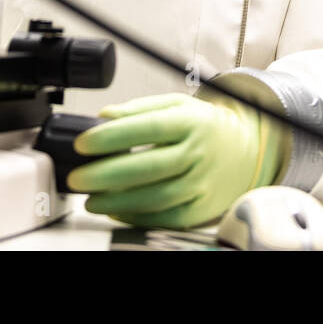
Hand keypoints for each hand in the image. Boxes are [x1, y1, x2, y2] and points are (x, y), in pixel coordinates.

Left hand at [66, 93, 284, 229]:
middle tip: (77, 178)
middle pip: (147, 167)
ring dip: (116, 201)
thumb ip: (139, 109)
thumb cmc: (203, 126)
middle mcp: (198, 153)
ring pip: (155, 197)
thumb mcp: (177, 105)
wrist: (245, 151)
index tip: (82, 144)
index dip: (111, 137)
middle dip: (105, 175)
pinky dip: (137, 217)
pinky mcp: (202, 208)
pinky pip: (166, 218)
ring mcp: (202, 183)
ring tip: (90, 199)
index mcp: (190, 121)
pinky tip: (115, 210)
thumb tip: (104, 117)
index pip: (146, 128)